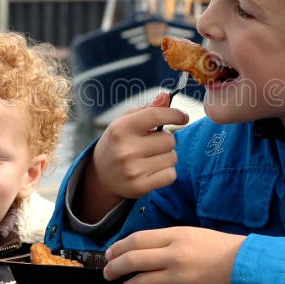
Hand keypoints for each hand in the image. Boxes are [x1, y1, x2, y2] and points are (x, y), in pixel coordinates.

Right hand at [79, 92, 188, 220]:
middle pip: (169, 140)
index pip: (156, 115)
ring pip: (172, 158)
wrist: (101, 174)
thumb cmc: (118, 142)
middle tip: (152, 144)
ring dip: (166, 156)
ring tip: (150, 157)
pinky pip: (171, 175)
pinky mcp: (139, 187)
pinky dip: (166, 172)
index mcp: (121, 128)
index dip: (175, 114)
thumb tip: (165, 96)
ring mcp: (132, 170)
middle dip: (165, 140)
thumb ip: (148, 109)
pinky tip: (152, 170)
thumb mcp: (126, 122)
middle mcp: (125, 149)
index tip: (183, 117)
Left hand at [103, 226, 245, 283]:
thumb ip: (165, 240)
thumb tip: (138, 249)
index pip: (137, 240)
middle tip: (107, 272)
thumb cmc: (219, 248)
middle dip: (114, 268)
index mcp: (176, 236)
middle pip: (133, 261)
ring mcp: (179, 278)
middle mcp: (175, 256)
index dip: (118, 248)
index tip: (109, 254)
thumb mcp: (191, 233)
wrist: (246, 266)